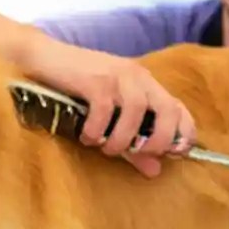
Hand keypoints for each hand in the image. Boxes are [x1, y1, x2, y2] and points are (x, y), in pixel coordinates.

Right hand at [29, 40, 196, 177]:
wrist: (44, 57)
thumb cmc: (78, 89)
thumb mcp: (110, 118)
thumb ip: (133, 145)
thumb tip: (155, 171)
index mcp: (146, 84)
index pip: (180, 108)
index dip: (184, 134)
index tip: (173, 155)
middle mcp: (137, 77)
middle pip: (167, 109)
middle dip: (160, 139)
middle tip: (140, 154)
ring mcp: (117, 76)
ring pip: (136, 111)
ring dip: (123, 138)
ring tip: (106, 148)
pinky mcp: (94, 79)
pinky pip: (105, 109)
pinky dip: (98, 129)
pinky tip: (87, 136)